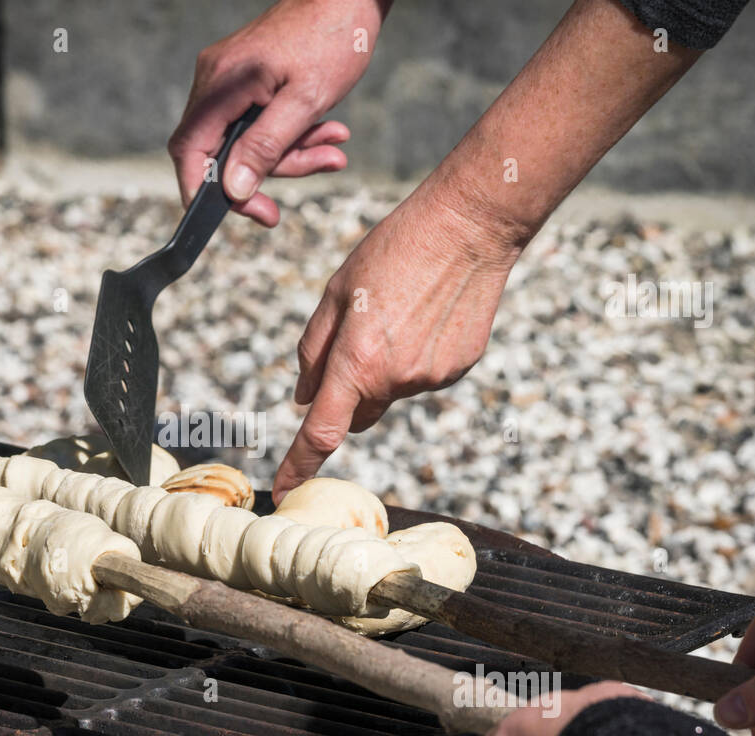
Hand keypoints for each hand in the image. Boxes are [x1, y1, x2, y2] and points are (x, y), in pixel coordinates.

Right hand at [167, 0, 389, 226]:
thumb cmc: (332, 38)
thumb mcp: (305, 102)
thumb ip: (266, 148)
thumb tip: (234, 190)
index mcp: (221, 85)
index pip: (190, 152)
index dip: (206, 192)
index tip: (244, 212)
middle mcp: (214, 81)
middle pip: (220, 152)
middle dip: (269, 171)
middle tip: (313, 172)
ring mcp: (227, 79)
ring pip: (245, 140)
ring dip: (290, 153)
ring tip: (333, 146)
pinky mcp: (244, 79)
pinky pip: (257, 122)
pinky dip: (289, 134)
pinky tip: (325, 128)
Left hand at [272, 170, 524, 499]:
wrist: (469, 227)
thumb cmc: (395, 249)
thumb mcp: (336, 291)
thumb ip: (313, 350)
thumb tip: (304, 397)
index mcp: (357, 361)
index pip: (322, 433)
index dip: (299, 465)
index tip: (285, 489)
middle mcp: (396, 380)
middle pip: (358, 412)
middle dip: (349, 393)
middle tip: (358, 338)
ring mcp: (432, 378)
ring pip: (392, 390)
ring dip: (387, 367)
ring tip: (402, 311)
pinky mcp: (458, 369)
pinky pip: (423, 376)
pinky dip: (417, 356)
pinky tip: (428, 316)